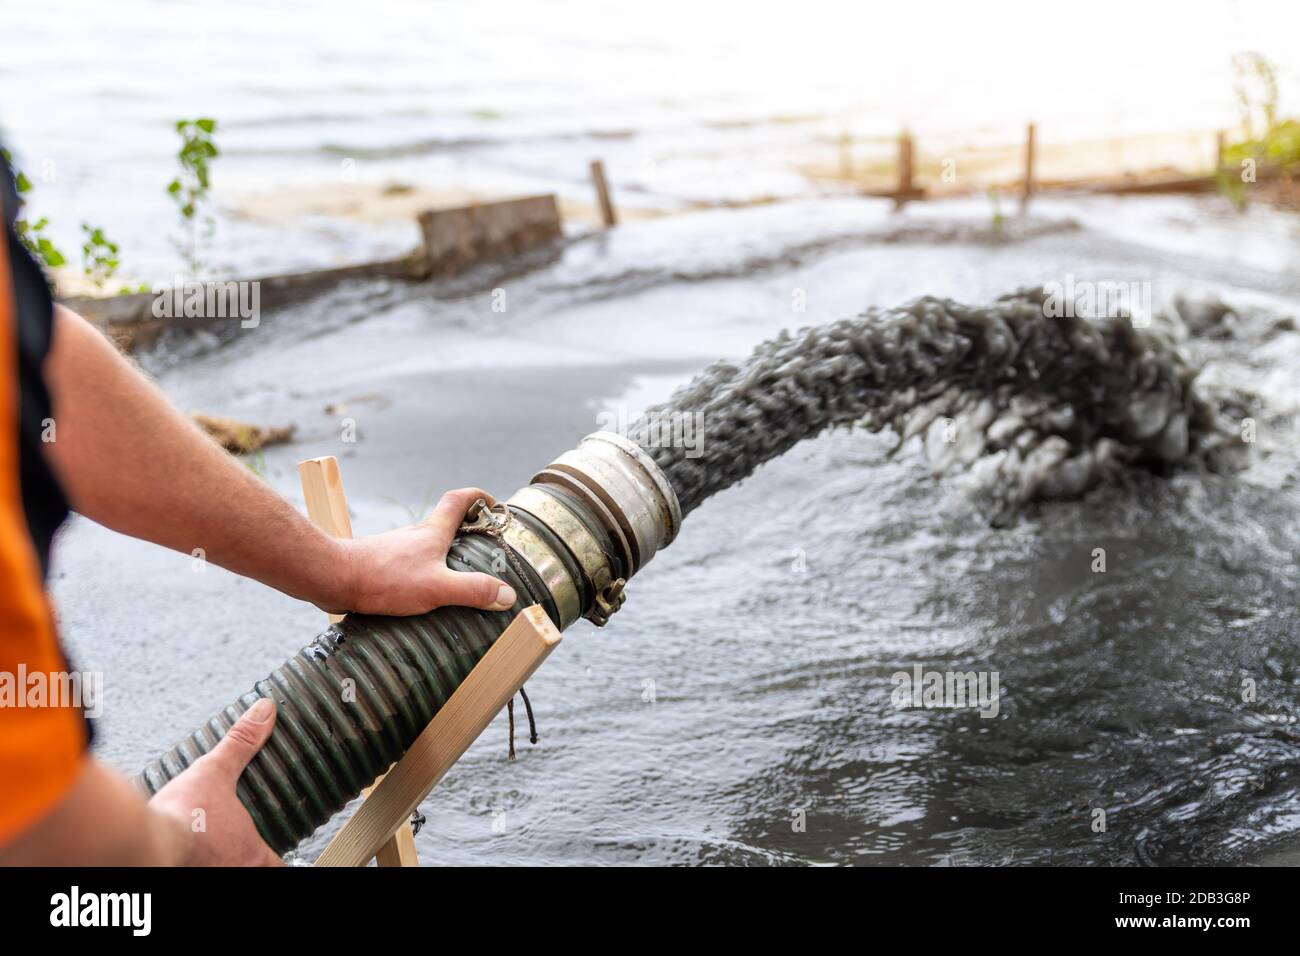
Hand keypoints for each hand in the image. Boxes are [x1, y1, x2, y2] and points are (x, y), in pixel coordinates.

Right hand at [149, 697, 283, 865]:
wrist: (142, 844)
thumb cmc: (182, 816)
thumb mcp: (215, 771)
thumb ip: (241, 743)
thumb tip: (264, 712)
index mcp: (251, 854)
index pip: (279, 866)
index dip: (279, 857)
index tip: (277, 848)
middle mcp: (234, 873)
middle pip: (254, 872)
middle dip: (248, 860)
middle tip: (240, 847)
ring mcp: (208, 879)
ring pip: (225, 874)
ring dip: (220, 862)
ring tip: (211, 850)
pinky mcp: (180, 877)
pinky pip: (192, 873)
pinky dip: (191, 864)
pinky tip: (183, 855)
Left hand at [328, 487, 517, 616]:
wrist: (334, 579)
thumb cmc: (384, 578)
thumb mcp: (437, 587)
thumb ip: (473, 591)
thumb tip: (507, 595)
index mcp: (433, 532)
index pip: (459, 500)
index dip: (479, 497)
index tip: (493, 505)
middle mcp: (416, 535)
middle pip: (446, 524)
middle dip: (467, 532)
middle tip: (484, 551)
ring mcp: (398, 549)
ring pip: (428, 546)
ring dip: (445, 556)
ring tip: (458, 581)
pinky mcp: (383, 565)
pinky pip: (411, 565)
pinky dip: (424, 573)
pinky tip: (424, 597)